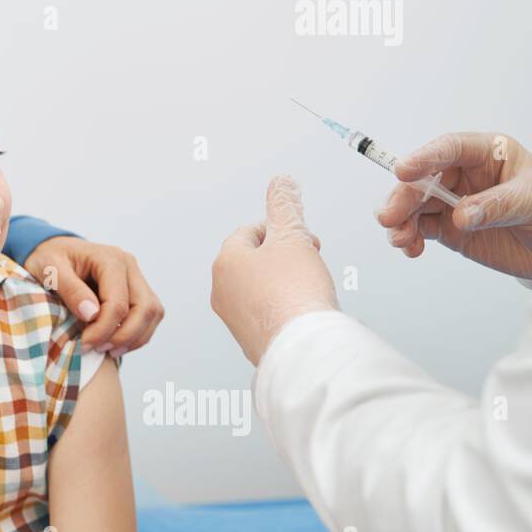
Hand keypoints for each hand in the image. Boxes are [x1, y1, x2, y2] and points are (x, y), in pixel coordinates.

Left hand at [23, 235, 163, 356]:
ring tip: (108, 350)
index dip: (103, 329)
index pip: (118, 302)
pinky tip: (115, 344)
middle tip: (98, 349)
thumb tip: (92, 315)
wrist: (54, 249)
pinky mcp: (136, 289)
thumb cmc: (50, 258)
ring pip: (152, 313)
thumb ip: (70, 290)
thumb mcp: (50, 269)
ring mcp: (136, 277)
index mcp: (109, 258)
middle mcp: (129, 266)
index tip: (84, 344)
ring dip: (134, 338)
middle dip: (123, 336)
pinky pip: (149, 316)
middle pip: (144, 308)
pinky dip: (137, 334)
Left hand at [210, 175, 338, 365]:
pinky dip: (284, 307)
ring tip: (308, 289)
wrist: (302, 348)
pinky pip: (267, 312)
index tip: (304, 240)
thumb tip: (281, 183)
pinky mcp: (249, 338)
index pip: (253, 230)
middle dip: (286, 256)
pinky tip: (302, 311)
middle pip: (257, 259)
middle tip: (309, 262)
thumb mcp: (292, 237)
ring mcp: (233, 316)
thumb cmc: (293, 296)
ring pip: (261, 286)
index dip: (284, 230)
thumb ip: (285, 206)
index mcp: (225, 260)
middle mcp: (221, 289)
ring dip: (286, 281)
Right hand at [375, 132, 531, 280]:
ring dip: (400, 221)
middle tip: (390, 215)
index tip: (403, 170)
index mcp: (487, 154)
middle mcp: (464, 174)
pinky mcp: (448, 227)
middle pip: (423, 180)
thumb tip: (461, 214)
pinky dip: (409, 238)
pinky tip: (410, 247)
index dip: (424, 158)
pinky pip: (419, 229)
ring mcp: (453, 201)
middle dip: (403, 198)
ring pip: (414, 206)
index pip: (450, 149)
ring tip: (399, 238)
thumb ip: (496, 205)